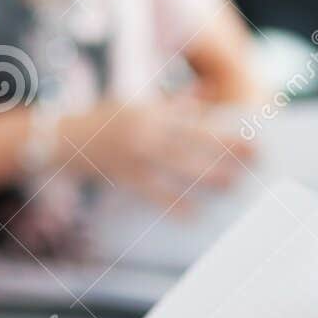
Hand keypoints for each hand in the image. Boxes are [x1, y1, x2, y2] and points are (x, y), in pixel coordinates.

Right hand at [57, 98, 252, 209]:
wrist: (64, 138)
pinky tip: (194, 215)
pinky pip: (155, 194)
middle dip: (227, 152)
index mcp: (153, 111)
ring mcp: (136, 156)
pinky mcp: (125, 177)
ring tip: (231, 184)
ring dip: (208, 177)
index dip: (227, 131)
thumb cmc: (104, 118)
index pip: (199, 121)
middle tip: (253, 161)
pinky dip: (175, 205)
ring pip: (180, 169)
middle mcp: (147, 131)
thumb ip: (169, 104)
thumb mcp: (135, 102)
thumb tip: (200, 102)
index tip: (252, 137)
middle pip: (196, 143)